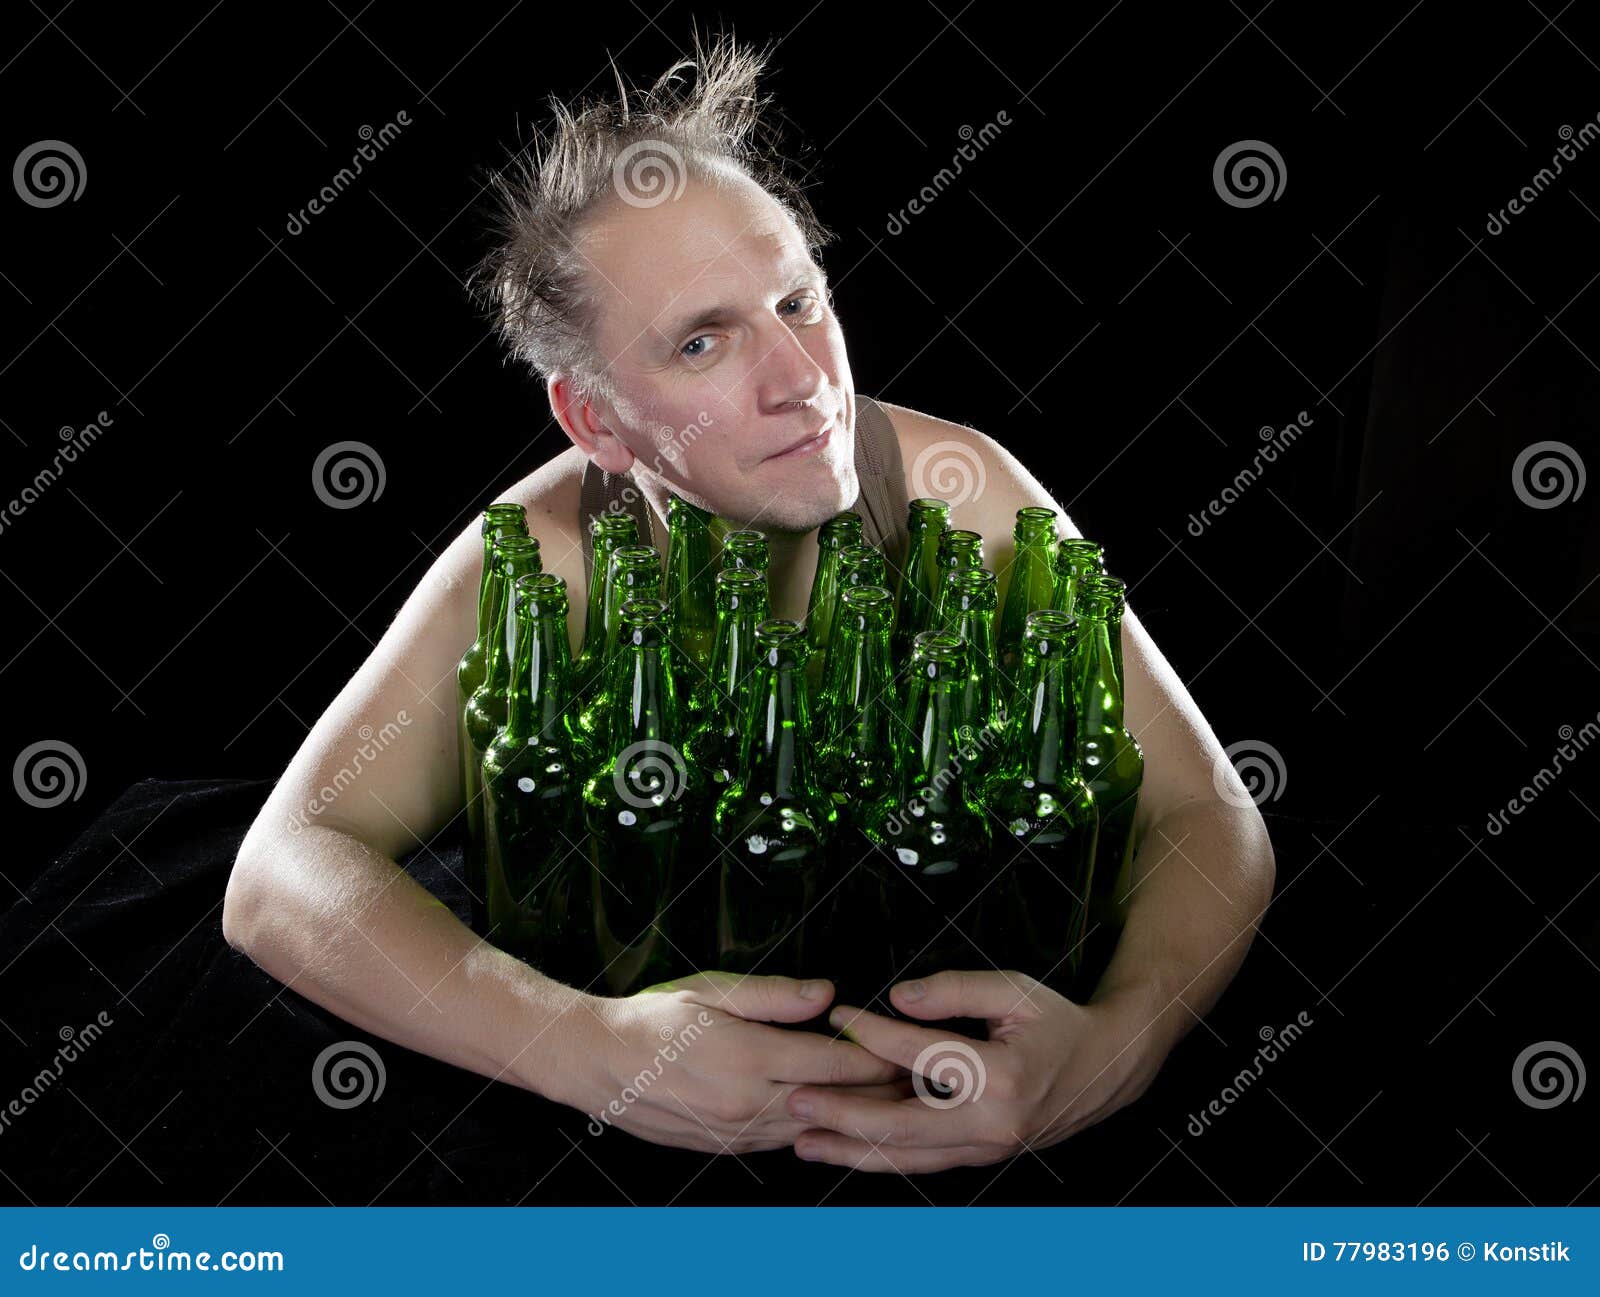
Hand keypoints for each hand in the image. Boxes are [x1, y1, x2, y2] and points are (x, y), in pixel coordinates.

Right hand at [577, 971, 905, 1153]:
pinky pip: (782, 1141)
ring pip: (811, 1128)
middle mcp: (746, 1102)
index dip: (875, 1056)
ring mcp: (735, 1131)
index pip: (833, 1062)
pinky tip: (832, 1119)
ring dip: (850, 1116)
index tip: (905, 1047)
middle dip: (877, 1091)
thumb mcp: (713, 988)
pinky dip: (813, 1130)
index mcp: (748, 1057)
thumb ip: (774, 994)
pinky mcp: (724, 1147)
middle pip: (832, 1102)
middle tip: (914, 1079)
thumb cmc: (655, 1017)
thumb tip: (826, 995)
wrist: (598, 1063)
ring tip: (888, 1101)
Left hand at [784, 969, 1171, 1172]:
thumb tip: (897, 997)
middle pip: (905, 1126)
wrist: (1106, 1068)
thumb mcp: (1013, 989)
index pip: (923, 1054)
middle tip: (798, 1101)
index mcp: (1003, 1075)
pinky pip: (923, 1164)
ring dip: (853, 1151)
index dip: (876, 1034)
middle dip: (845, 1115)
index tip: (839, 1017)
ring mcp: (988, 1147)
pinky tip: (846, 1151)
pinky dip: (881, 1160)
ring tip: (803, 1141)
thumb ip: (954, 989)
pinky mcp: (981, 1156)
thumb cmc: (1056, 1022)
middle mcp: (994, 1122)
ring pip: (909, 1158)